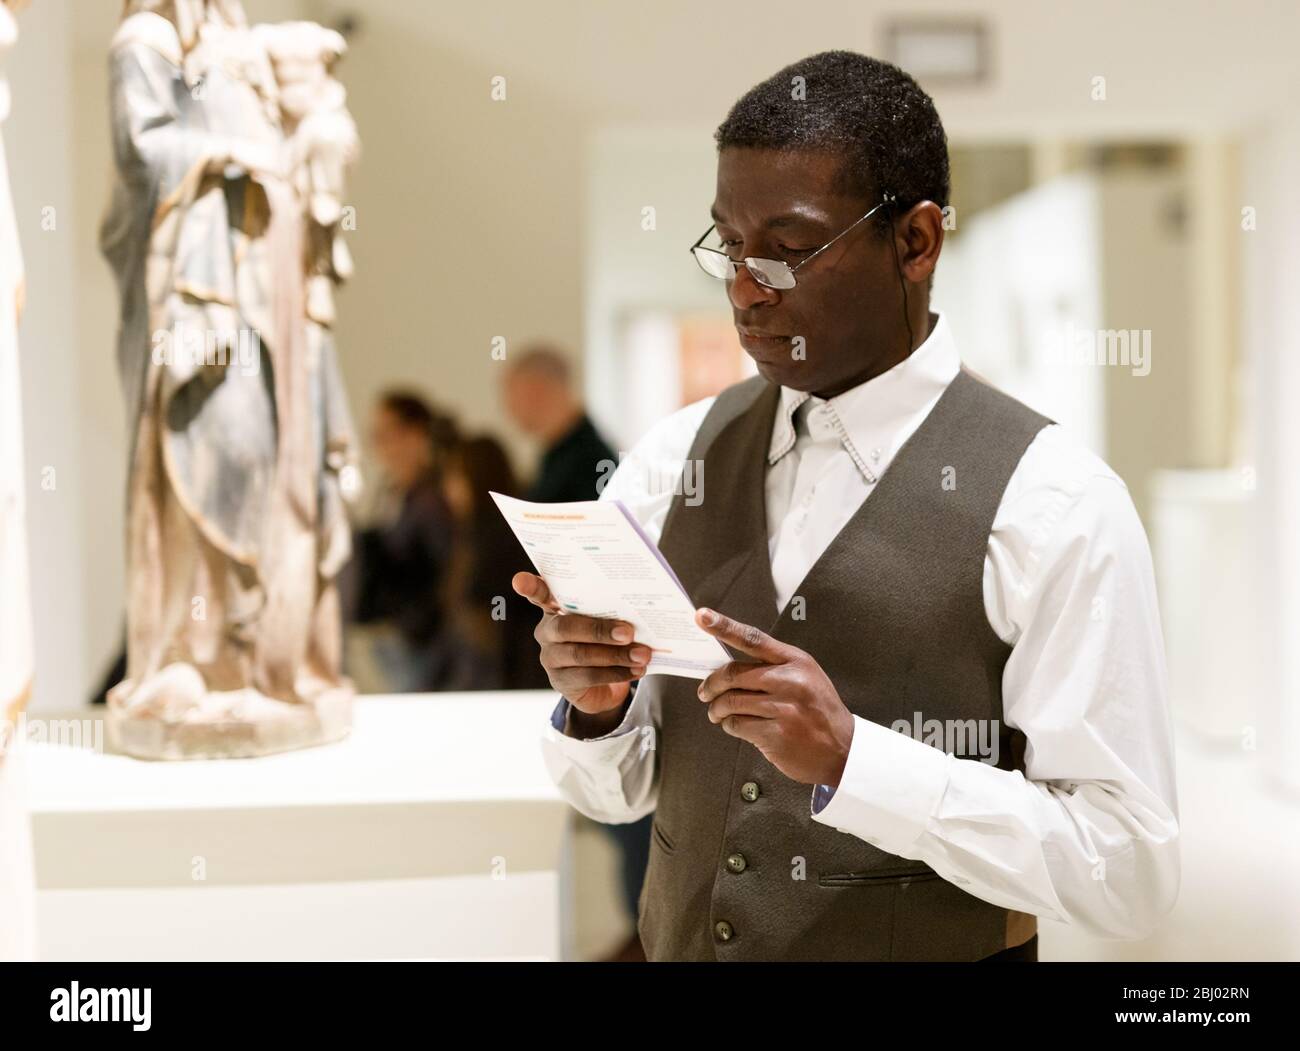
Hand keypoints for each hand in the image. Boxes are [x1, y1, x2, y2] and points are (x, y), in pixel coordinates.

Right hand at [512, 572, 650, 715]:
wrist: (603, 685)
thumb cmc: (606, 641)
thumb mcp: (607, 621)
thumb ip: (612, 612)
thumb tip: (642, 611)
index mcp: (556, 608)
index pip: (539, 594)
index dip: (530, 587)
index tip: (520, 580)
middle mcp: (547, 631)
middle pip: (566, 627)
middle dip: (599, 629)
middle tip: (628, 632)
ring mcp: (551, 658)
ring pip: (580, 655)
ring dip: (615, 655)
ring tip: (642, 654)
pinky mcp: (560, 681)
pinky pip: (588, 676)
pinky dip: (616, 673)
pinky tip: (635, 670)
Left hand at [695, 607, 854, 786]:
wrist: (844, 749)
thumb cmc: (818, 710)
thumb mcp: (805, 677)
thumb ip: (772, 668)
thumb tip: (729, 669)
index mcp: (795, 660)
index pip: (753, 639)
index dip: (724, 626)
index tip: (702, 616)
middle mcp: (789, 681)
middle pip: (733, 674)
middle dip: (711, 685)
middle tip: (705, 692)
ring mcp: (783, 708)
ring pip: (730, 701)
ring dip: (717, 709)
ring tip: (717, 713)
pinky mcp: (775, 734)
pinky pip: (737, 725)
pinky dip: (729, 726)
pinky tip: (735, 726)